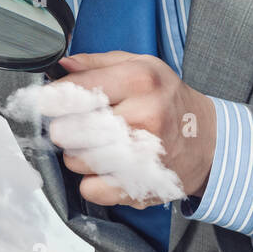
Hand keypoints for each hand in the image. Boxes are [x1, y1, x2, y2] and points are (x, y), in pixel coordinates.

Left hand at [50, 51, 216, 208]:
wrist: (208, 140)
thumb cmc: (168, 100)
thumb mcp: (141, 66)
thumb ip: (97, 63)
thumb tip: (60, 65)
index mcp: (140, 81)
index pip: (77, 91)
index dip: (50, 99)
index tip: (43, 103)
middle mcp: (143, 116)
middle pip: (69, 130)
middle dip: (65, 129)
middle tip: (78, 127)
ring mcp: (143, 154)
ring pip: (76, 160)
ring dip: (77, 156)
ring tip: (97, 146)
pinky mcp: (141, 184)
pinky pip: (91, 188)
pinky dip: (91, 181)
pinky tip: (105, 169)